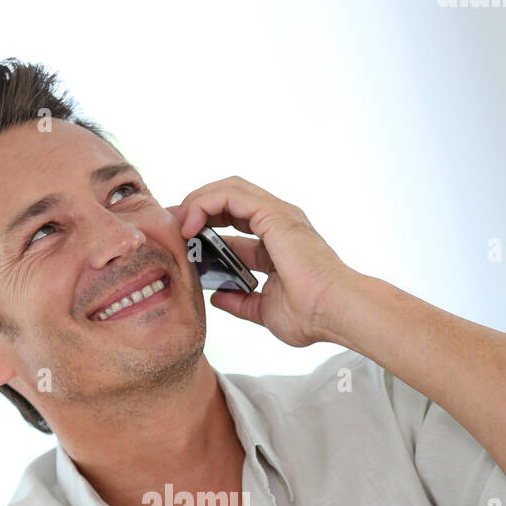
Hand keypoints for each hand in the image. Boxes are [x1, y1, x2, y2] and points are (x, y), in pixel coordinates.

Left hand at [165, 175, 351, 347]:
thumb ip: (241, 301)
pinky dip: (205, 203)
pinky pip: (231, 194)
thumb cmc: (312, 315)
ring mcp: (278, 216)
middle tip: (170, 227)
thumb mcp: (265, 311)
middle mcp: (278, 224)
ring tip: (177, 224)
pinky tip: (190, 226)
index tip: (180, 243)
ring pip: (227, 190)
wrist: (335, 313)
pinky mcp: (274, 214)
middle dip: (194, 209)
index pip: (232, 225)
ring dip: (196, 202)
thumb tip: (217, 298)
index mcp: (276, 244)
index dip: (203, 230)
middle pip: (227, 202)